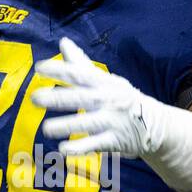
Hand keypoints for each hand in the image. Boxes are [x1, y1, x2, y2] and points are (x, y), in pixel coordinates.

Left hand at [32, 37, 162, 157]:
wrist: (156, 124)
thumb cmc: (122, 99)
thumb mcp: (106, 80)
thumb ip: (82, 64)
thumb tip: (63, 42)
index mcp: (103, 83)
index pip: (80, 74)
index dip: (60, 70)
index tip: (39, 67)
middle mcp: (108, 100)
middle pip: (82, 98)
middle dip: (58, 98)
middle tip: (35, 97)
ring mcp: (112, 121)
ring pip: (88, 123)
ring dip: (67, 126)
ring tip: (46, 129)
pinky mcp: (115, 140)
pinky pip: (96, 144)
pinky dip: (80, 148)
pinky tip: (63, 149)